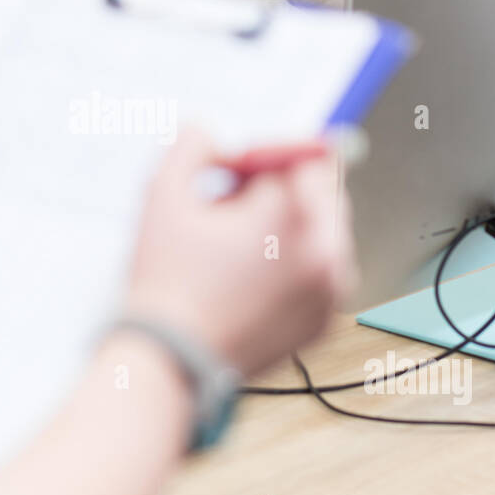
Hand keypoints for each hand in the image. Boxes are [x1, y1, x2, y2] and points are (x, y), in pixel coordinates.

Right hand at [126, 127, 356, 376]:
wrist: (170, 361)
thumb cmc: (166, 284)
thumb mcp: (164, 196)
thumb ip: (191, 146)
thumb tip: (210, 133)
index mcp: (296, 214)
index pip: (310, 154)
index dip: (268, 154)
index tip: (236, 167)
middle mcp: (327, 251)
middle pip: (323, 191)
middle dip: (282, 189)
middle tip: (229, 206)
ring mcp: (331, 290)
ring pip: (324, 232)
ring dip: (290, 227)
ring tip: (235, 247)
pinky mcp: (325, 321)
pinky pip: (322, 273)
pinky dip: (295, 267)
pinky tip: (248, 279)